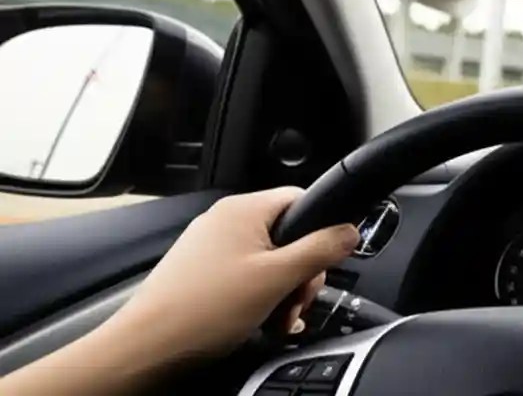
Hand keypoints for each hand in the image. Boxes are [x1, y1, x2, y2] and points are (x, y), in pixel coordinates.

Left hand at [107, 187, 359, 362]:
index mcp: (243, 210)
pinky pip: (246, 276)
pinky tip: (259, 322)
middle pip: (288, 235)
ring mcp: (210, 246)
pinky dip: (259, 298)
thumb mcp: (278, 279)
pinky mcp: (201, 272)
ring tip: (275, 319)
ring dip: (282, 291)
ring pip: (269, 260)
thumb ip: (320, 250)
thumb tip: (350, 231)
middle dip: (301, 274)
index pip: (302, 200)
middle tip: (295, 303)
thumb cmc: (204, 310)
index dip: (322, 232)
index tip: (324, 264)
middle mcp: (225, 221)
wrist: (146, 348)